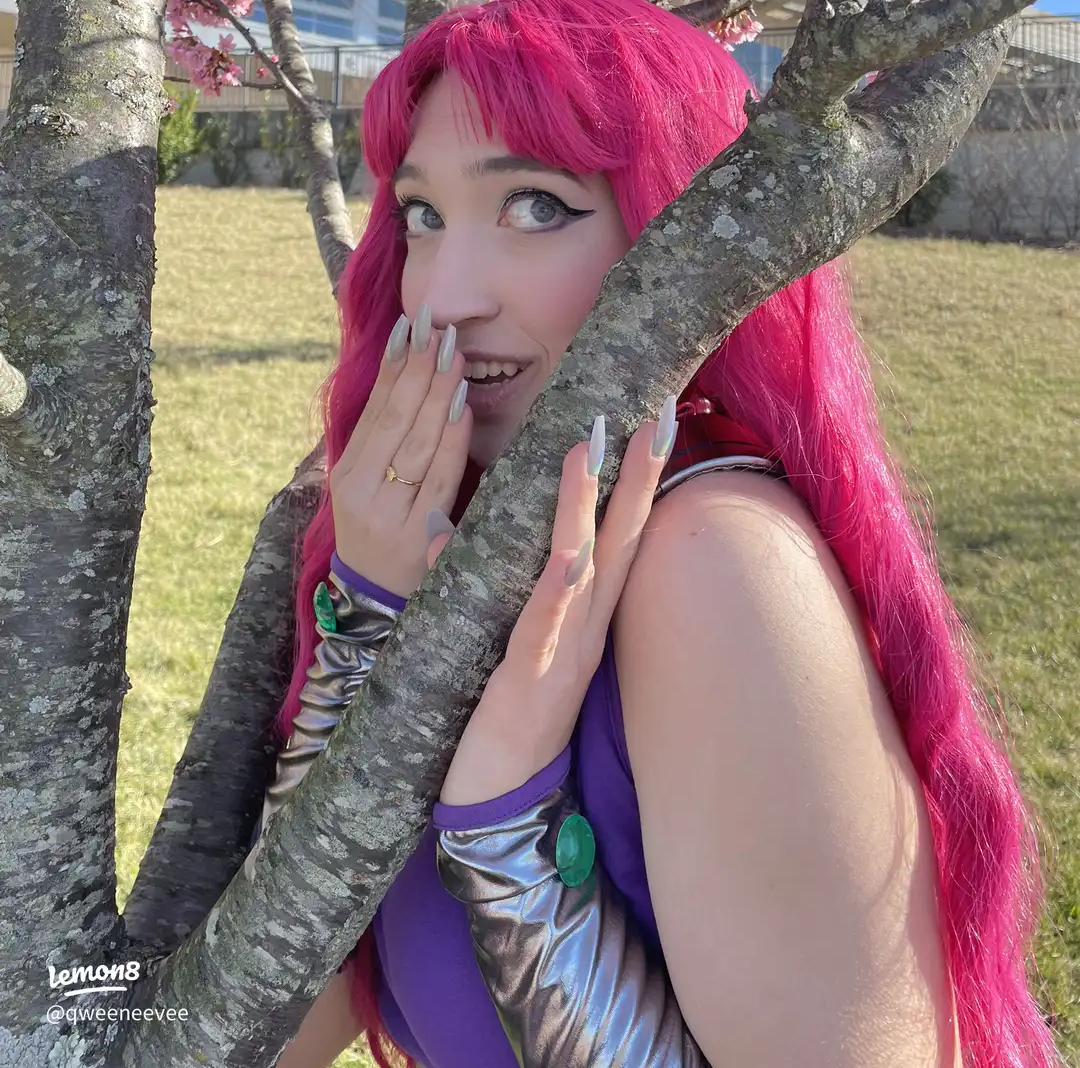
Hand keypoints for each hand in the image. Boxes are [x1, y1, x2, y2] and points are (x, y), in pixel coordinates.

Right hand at [329, 305, 472, 597]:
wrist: (376, 606)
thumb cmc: (380, 535)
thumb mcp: (367, 490)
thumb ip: (383, 442)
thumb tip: (406, 376)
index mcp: (346, 476)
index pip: (373, 411)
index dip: (392, 367)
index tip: (409, 328)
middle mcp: (360, 491)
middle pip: (394, 420)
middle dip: (418, 371)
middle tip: (437, 330)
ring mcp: (389, 513)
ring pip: (416, 443)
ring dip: (436, 394)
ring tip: (451, 355)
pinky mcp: (417, 534)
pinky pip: (439, 477)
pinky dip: (451, 439)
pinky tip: (461, 407)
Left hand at [435, 403, 674, 806]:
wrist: (495, 801)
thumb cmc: (502, 714)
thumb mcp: (509, 638)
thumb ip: (497, 584)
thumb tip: (462, 526)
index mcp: (583, 614)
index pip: (619, 536)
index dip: (639, 480)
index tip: (657, 422)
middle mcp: (586, 625)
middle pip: (621, 539)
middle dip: (640, 475)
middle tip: (660, 414)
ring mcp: (563, 651)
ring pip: (585, 566)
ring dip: (593, 505)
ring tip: (596, 446)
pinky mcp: (529, 677)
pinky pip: (547, 625)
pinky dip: (561, 588)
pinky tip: (571, 555)